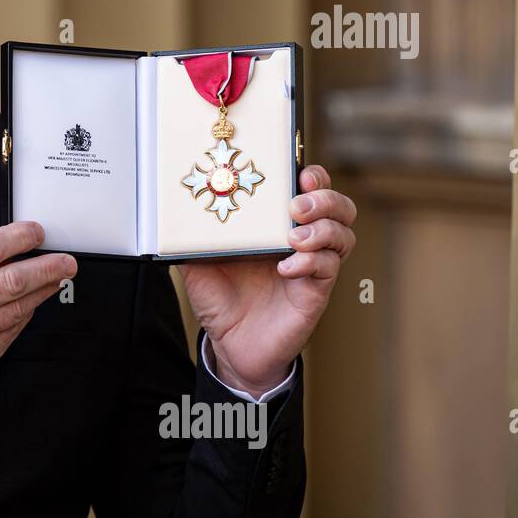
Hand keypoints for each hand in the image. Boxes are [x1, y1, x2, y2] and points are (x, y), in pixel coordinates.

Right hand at [0, 221, 75, 422]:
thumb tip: (4, 254)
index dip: (19, 237)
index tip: (37, 232)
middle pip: (12, 280)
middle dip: (47, 268)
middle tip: (67, 262)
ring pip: (18, 309)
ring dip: (43, 292)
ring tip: (57, 281)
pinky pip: (11, 335)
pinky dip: (24, 319)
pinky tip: (30, 309)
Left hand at [177, 164, 354, 395]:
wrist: (230, 345)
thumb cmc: (220, 299)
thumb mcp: (198, 263)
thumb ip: (192, 238)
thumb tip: (175, 212)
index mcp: (276, 225)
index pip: (309, 190)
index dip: (313, 177)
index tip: (300, 172)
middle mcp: (301, 241)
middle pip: (339, 208)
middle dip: (325, 198)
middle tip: (297, 205)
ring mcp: (312, 267)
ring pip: (343, 236)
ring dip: (323, 229)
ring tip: (294, 236)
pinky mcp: (315, 292)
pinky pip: (327, 269)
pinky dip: (311, 263)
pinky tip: (286, 268)